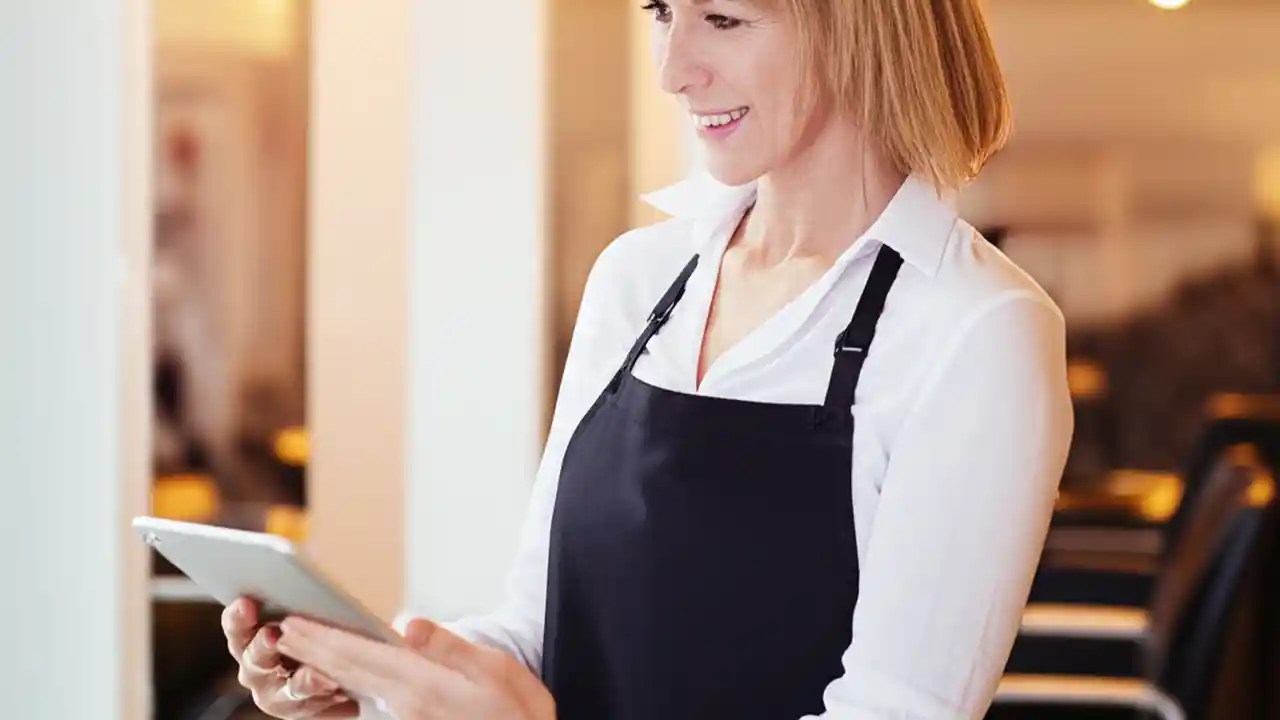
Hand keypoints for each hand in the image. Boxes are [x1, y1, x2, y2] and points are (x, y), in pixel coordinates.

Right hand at [221, 597, 357, 717]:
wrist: (336, 665)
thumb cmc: (317, 625)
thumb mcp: (308, 606)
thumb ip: (305, 595)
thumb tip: (326, 566)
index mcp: (250, 636)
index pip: (236, 625)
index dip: (238, 616)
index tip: (247, 603)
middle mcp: (255, 667)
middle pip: (254, 658)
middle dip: (263, 646)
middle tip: (274, 634)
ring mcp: (274, 693)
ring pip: (283, 690)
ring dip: (302, 682)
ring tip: (320, 674)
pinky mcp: (298, 711)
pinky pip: (309, 709)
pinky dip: (327, 701)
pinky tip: (346, 694)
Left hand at [277, 615, 555, 719]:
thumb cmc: (517, 713)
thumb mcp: (496, 670)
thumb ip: (448, 646)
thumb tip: (405, 622)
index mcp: (424, 685)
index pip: (361, 656)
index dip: (324, 639)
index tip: (294, 622)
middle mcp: (405, 706)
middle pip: (347, 673)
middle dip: (311, 651)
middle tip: (279, 633)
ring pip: (353, 690)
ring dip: (323, 667)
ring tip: (298, 650)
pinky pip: (368, 703)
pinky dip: (347, 685)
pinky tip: (335, 676)